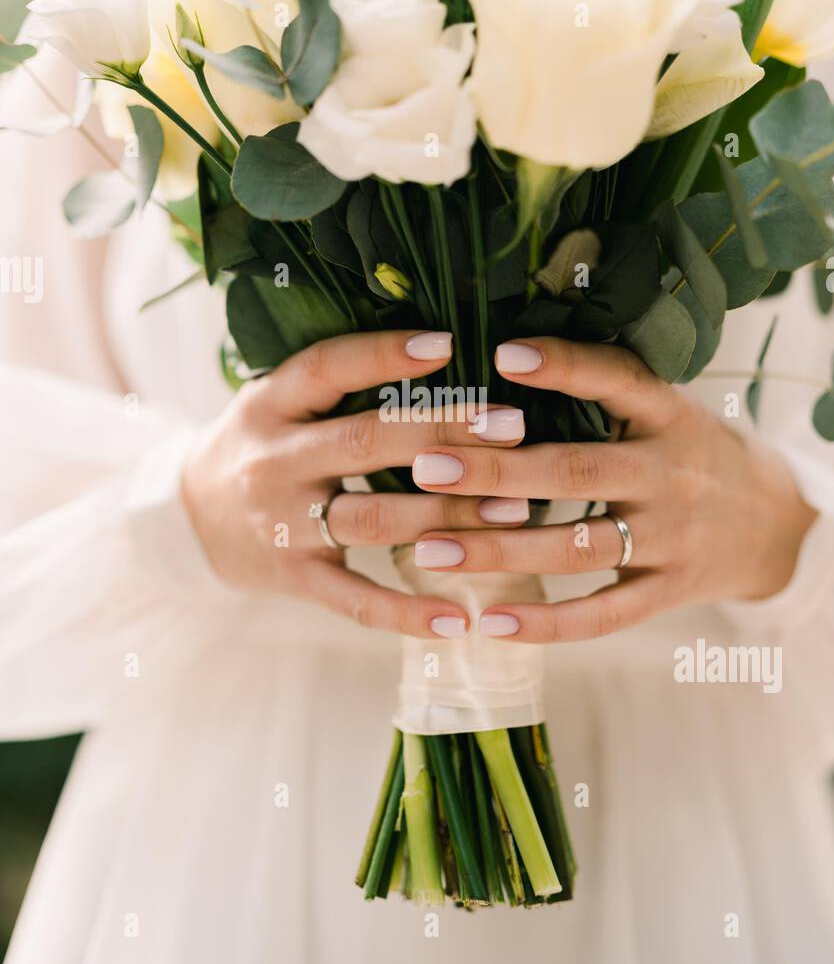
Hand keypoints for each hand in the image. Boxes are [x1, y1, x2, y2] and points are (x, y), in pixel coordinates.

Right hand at [181, 329, 528, 636]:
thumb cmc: (259, 446)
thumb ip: (337, 381)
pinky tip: (459, 618)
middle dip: (444, 433)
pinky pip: (356, 598)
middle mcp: (274, 461)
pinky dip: (407, 613)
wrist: (187, 521)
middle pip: (364, 442)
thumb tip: (442, 351)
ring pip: (373, 520)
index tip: (447, 344)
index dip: (383, 355)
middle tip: (512, 427)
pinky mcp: (295, 578)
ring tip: (514, 510)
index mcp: (270, 404)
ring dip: (448, 516)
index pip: (326, 368)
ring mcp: (284, 524)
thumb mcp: (277, 400)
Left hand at [410, 338, 817, 642]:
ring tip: (429, 551)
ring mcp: (670, 538)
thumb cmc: (688, 452)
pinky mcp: (667, 591)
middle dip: (496, 470)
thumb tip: (498, 359)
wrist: (772, 522)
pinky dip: (547, 624)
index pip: (618, 380)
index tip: (504, 355)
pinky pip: (602, 614)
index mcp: (668, 414)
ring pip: (576, 547)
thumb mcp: (665, 408)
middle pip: (576, 471)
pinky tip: (490, 621)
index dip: (564, 367)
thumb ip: (602, 391)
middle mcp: (671, 473)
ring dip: (499, 551)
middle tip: (426, 467)